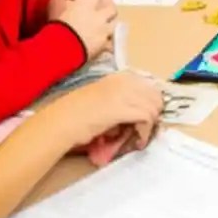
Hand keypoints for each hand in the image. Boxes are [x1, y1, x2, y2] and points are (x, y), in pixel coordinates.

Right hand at [43, 71, 162, 157]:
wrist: (61, 121)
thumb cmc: (77, 114)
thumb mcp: (105, 99)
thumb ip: (123, 100)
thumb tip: (140, 113)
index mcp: (120, 77)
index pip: (150, 87)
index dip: (151, 103)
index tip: (147, 117)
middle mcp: (125, 81)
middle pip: (156, 96)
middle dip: (154, 113)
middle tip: (145, 128)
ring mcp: (124, 93)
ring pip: (154, 107)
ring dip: (149, 125)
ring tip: (139, 136)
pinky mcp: (123, 108)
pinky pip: (146, 118)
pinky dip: (145, 132)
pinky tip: (138, 140)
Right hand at [50, 0, 116, 57]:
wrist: (60, 48)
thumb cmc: (57, 22)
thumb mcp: (56, 0)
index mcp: (89, 4)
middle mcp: (101, 16)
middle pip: (111, 8)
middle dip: (106, 8)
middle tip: (97, 11)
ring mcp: (104, 32)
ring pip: (113, 26)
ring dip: (107, 25)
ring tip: (100, 27)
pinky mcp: (103, 48)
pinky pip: (109, 44)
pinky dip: (105, 42)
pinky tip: (100, 43)